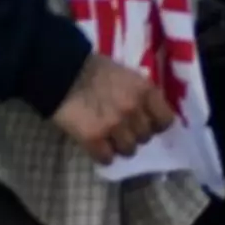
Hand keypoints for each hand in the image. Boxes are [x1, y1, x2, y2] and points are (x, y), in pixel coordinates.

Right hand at [50, 54, 177, 161]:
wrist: (58, 70)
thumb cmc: (91, 67)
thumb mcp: (123, 73)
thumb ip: (137, 93)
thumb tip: (145, 112)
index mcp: (144, 90)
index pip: (165, 120)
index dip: (156, 124)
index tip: (145, 122)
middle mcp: (134, 110)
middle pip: (145, 137)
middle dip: (134, 133)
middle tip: (120, 127)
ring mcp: (115, 126)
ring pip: (129, 150)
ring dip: (118, 145)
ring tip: (106, 136)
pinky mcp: (94, 139)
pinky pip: (107, 158)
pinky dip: (101, 153)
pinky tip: (94, 143)